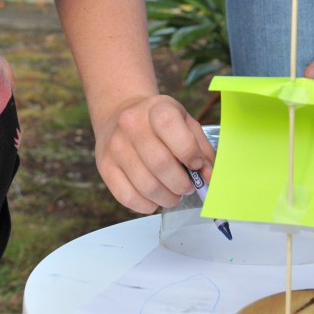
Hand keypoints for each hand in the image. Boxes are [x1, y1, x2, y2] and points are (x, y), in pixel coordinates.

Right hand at [94, 93, 215, 214]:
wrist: (122, 113)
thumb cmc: (160, 122)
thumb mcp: (184, 121)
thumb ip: (201, 147)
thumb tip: (209, 176)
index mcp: (156, 108)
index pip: (171, 128)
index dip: (189, 152)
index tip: (196, 164)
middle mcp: (131, 124)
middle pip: (160, 163)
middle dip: (181, 184)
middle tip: (187, 187)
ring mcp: (115, 146)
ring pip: (146, 185)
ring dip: (167, 198)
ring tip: (173, 194)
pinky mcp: (104, 166)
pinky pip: (127, 197)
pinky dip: (147, 205)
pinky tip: (154, 198)